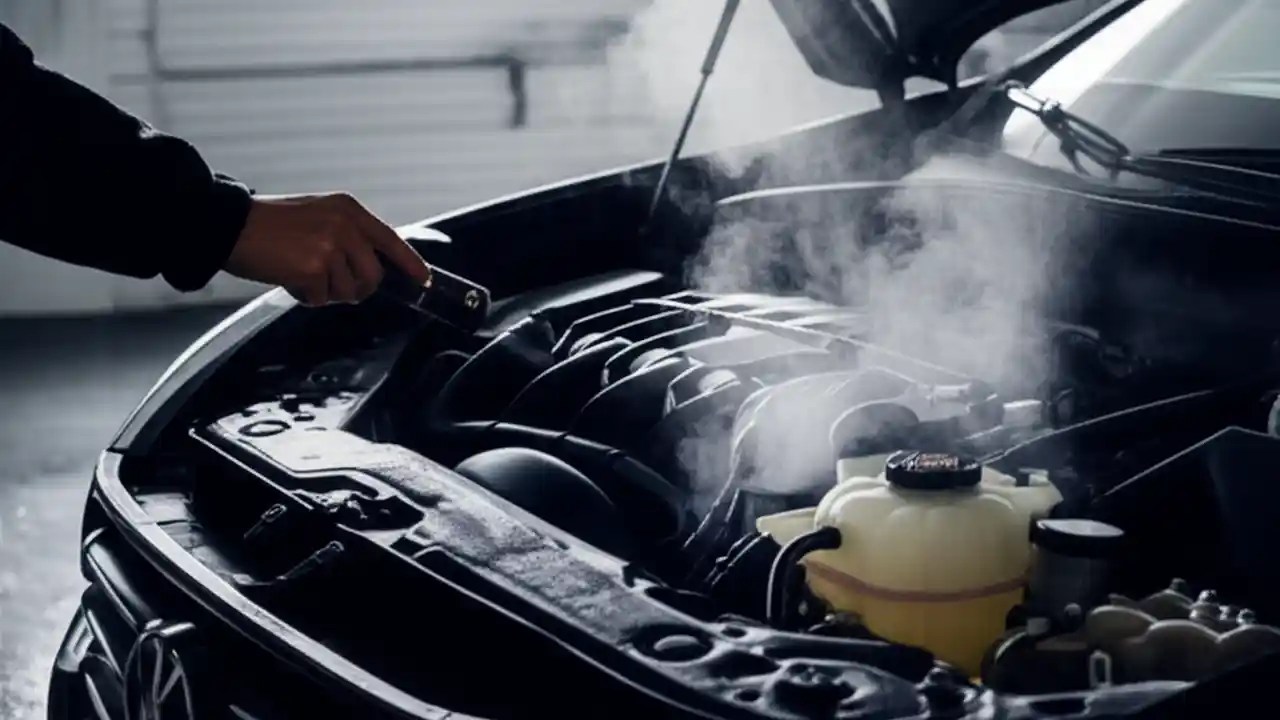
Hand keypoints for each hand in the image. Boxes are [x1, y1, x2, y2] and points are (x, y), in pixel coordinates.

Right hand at [224, 193, 431, 305]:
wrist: (229, 225)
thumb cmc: (268, 224)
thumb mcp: (318, 216)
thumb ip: (347, 236)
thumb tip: (373, 268)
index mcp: (348, 209)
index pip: (390, 239)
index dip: (410, 263)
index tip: (423, 279)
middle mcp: (345, 225)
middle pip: (373, 276)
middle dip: (355, 288)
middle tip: (328, 282)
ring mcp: (331, 246)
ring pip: (349, 291)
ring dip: (326, 291)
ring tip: (301, 272)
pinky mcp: (314, 268)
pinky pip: (322, 299)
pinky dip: (305, 296)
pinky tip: (287, 277)